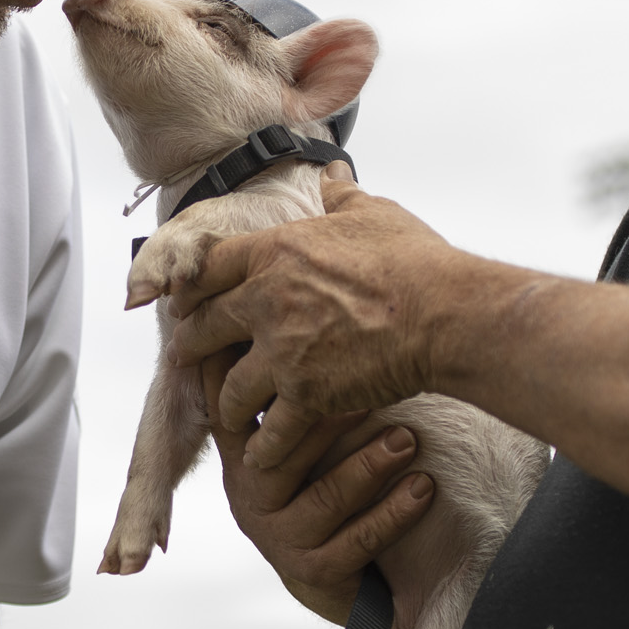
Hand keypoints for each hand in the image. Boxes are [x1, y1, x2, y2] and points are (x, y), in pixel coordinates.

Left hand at [168, 178, 478, 468]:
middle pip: (204, 327)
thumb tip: (332, 173)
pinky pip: (271, 431)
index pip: (208, 268)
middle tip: (184, 354)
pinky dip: (264, 448)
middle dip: (191, 345)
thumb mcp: (373, 214)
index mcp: (275, 252)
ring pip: (230, 388)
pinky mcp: (306, 394)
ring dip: (226, 403)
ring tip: (226, 412)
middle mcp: (266, 301)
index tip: (183, 299)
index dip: (190, 287)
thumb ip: (342, 197)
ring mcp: (283, 352)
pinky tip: (260, 456)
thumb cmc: (414, 261)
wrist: (444, 314)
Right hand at [201, 353, 433, 625]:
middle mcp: (250, 495)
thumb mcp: (290, 437)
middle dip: (329, 421)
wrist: (326, 570)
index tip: (288, 341)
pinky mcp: (314, 570)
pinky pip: (358, 541)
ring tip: (407, 439)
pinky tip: (423, 488)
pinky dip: (394, 514)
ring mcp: (279, 536)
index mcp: (240, 455)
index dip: (254, 376)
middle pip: (282, 453)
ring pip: (325, 499)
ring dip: (369, 466)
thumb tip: (286, 303)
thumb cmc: (314, 480)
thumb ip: (282, 387)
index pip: (233, 407)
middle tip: (372, 387)